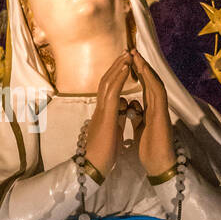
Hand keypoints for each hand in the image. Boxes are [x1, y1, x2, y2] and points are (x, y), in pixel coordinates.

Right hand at [84, 51, 136, 176]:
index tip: (124, 65)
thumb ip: (116, 119)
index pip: (108, 90)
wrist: (93, 166)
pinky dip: (119, 78)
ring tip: (127, 55)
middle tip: (125, 53)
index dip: (116, 76)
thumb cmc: (102, 154)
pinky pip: (112, 92)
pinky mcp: (105, 115)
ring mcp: (101, 111)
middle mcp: (100, 109)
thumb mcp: (112, 132)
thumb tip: (123, 111)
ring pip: (107, 83)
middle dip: (116, 66)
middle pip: (106, 81)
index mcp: (103, 114)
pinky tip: (126, 68)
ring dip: (117, 67)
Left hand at [126, 48, 175, 177]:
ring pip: (154, 83)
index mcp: (148, 110)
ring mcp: (160, 110)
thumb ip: (136, 116)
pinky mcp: (162, 115)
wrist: (158, 164)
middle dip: (140, 65)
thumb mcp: (139, 128)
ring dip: (145, 68)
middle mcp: (156, 107)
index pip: (142, 87)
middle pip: (149, 81)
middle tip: (131, 50)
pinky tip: (144, 70)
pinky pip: (158, 94)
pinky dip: (151, 81)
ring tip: (136, 55)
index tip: (126, 61)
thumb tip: (130, 109)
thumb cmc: (150, 149)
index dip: (135, 73)